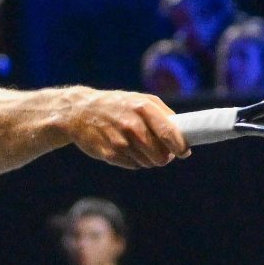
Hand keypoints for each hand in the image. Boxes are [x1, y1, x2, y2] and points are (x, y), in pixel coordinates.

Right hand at [63, 89, 188, 169]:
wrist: (79, 112)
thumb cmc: (116, 105)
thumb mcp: (140, 100)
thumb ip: (163, 114)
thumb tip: (183, 133)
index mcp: (143, 108)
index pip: (169, 133)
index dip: (180, 147)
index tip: (184, 152)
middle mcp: (132, 125)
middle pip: (160, 155)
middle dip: (164, 156)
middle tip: (161, 152)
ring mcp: (120, 141)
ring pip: (148, 163)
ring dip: (148, 159)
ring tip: (138, 146)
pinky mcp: (110, 154)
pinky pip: (133, 165)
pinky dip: (134, 160)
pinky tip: (125, 148)